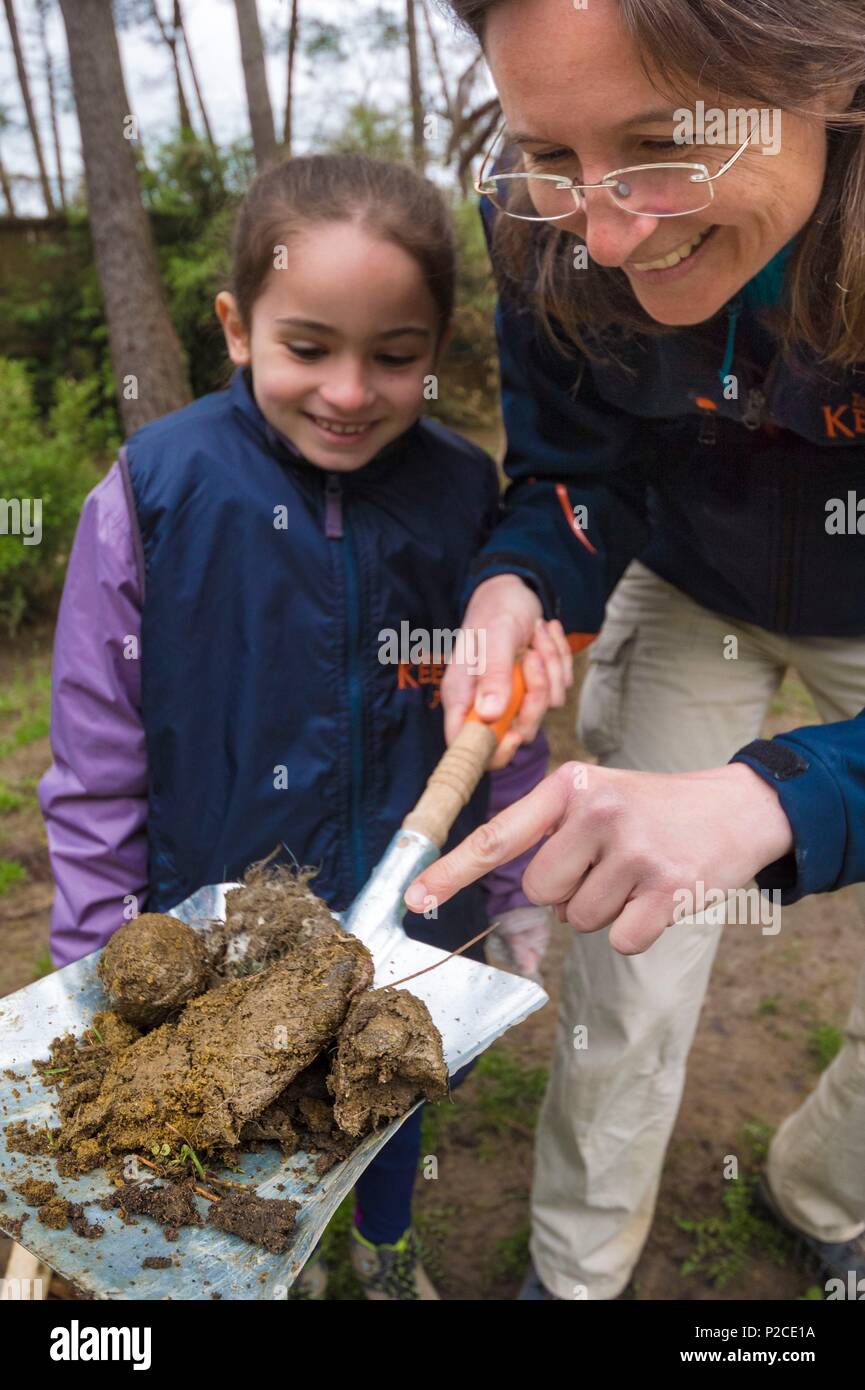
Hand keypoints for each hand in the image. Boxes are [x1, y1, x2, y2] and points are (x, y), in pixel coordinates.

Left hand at [406, 761, 793, 954]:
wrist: (739, 807)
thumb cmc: (653, 809)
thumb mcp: (599, 795)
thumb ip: (552, 834)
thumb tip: (526, 900)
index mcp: (571, 786)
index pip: (498, 836)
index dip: (451, 871)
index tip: (413, 898)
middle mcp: (599, 812)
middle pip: (539, 891)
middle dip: (565, 892)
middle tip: (608, 864)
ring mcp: (636, 850)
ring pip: (578, 920)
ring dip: (603, 910)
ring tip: (638, 873)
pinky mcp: (671, 888)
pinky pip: (620, 940)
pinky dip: (635, 930)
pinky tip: (659, 897)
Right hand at [443, 574, 572, 768]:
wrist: (517, 589)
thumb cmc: (497, 608)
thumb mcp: (496, 635)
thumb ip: (493, 675)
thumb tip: (488, 716)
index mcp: (463, 694)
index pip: (465, 745)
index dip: (491, 751)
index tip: (514, 735)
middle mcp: (485, 702)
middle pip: (515, 733)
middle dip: (535, 696)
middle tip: (531, 657)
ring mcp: (513, 698)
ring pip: (543, 709)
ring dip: (549, 668)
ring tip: (535, 636)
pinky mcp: (534, 689)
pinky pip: (559, 691)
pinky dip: (558, 661)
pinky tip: (544, 636)